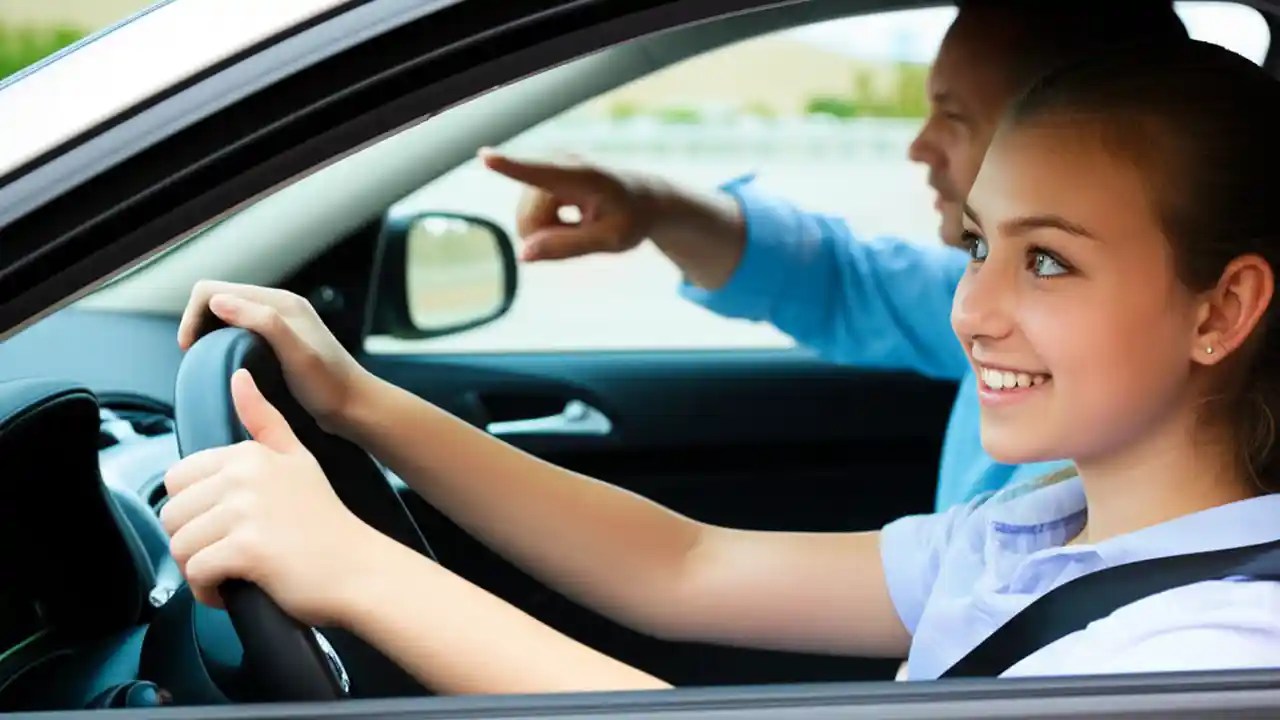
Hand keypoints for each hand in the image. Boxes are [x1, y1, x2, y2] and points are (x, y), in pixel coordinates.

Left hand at [160, 368, 383, 625]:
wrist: (360, 569)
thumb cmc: (326, 523)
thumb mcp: (298, 459)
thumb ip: (264, 420)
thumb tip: (238, 377)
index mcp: (249, 454)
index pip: (178, 480)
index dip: (195, 511)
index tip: (226, 526)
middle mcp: (244, 476)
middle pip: (172, 516)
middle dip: (193, 543)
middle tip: (228, 555)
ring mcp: (245, 511)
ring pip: (179, 546)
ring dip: (198, 570)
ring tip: (231, 574)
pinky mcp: (246, 548)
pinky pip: (196, 573)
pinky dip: (208, 592)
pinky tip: (233, 591)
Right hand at [177, 280, 373, 435]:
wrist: (356, 407)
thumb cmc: (329, 385)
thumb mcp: (295, 353)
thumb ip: (262, 321)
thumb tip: (217, 301)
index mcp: (279, 301)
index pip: (214, 290)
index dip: (193, 315)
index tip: (190, 349)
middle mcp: (278, 307)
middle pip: (218, 300)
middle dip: (198, 323)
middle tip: (195, 358)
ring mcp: (279, 325)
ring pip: (228, 317)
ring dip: (210, 334)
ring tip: (206, 362)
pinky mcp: (280, 343)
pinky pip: (240, 333)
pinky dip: (224, 344)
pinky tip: (227, 366)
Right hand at [479, 148, 661, 260]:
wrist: (644, 198)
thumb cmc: (631, 219)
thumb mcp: (611, 241)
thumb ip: (568, 247)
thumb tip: (523, 254)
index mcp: (584, 177)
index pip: (540, 174)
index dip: (510, 167)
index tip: (484, 156)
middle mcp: (562, 164)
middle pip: (529, 218)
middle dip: (547, 237)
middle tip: (584, 233)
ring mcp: (549, 166)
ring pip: (525, 218)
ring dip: (549, 231)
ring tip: (581, 223)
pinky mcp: (541, 173)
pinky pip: (528, 212)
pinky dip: (547, 224)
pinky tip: (571, 217)